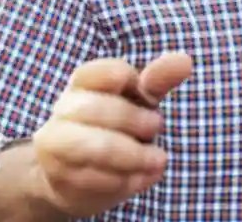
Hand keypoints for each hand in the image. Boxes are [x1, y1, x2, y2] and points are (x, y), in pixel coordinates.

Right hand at [26, 52, 192, 217]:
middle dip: (131, 120)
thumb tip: (185, 60)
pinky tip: (142, 178)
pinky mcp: (59, 177)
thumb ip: (158, 80)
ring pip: (92, 147)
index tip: (145, 89)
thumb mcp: (139, 101)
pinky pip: (93, 179)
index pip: (93, 72)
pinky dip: (124, 180)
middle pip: (92, 109)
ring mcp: (56, 144)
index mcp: (82, 84)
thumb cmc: (115, 127)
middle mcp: (64, 110)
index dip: (121, 77)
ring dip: (131, 155)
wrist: (75, 174)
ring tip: (157, 160)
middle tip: (156, 127)